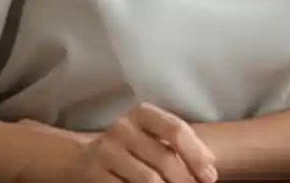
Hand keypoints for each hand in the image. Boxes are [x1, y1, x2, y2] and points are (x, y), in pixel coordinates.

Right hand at [57, 103, 217, 182]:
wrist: (79, 157)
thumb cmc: (129, 148)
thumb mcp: (149, 136)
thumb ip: (176, 145)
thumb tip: (209, 170)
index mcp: (142, 113)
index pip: (176, 130)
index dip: (197, 155)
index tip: (210, 176)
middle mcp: (124, 128)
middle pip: (164, 158)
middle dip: (186, 180)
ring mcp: (107, 151)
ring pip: (149, 180)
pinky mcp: (94, 173)